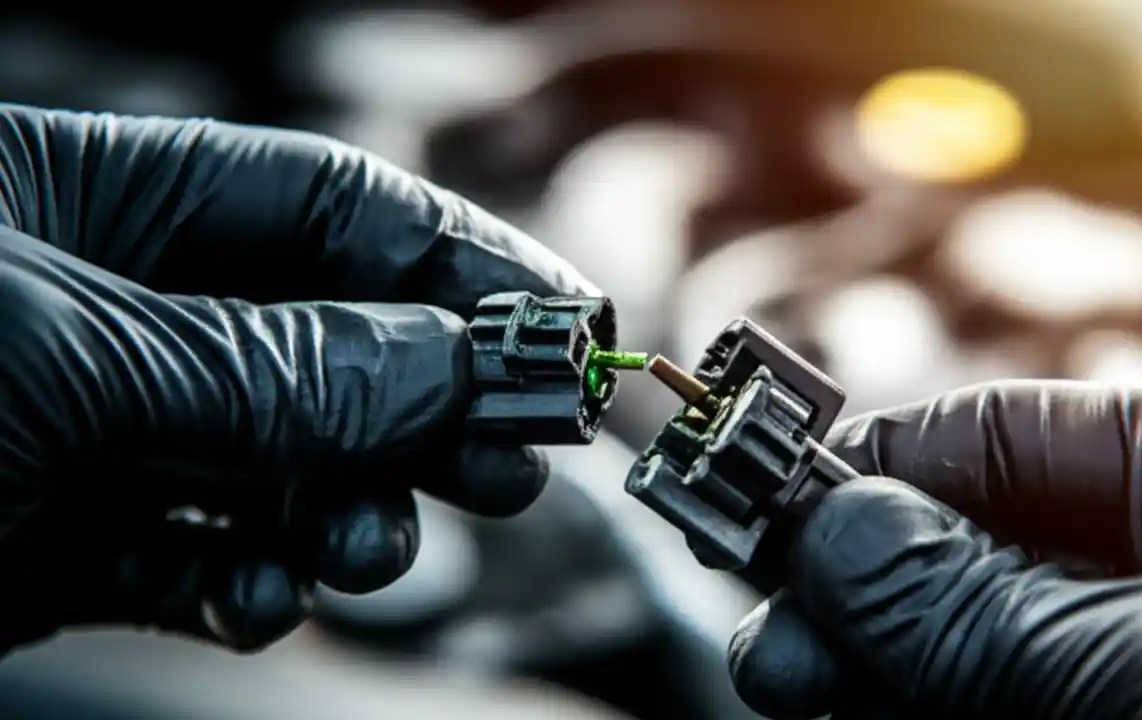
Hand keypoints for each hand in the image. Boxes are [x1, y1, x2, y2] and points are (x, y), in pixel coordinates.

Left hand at [0, 104, 593, 653]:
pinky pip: (210, 560)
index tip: (562, 322)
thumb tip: (449, 368)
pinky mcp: (77, 544)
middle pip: (329, 343)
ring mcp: (97, 430)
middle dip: (425, 410)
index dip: (458, 259)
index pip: (327, 204)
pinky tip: (259, 597)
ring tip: (368, 547)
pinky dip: (257, 587)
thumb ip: (272, 369)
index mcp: (94, 199)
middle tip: (508, 462)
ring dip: (351, 515)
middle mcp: (111, 305)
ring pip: (285, 467)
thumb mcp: (67, 357)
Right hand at [728, 381, 1141, 717]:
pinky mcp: (1119, 717)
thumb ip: (982, 603)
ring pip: (967, 652)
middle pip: (969, 553)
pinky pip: (997, 704)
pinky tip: (862, 718)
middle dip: (862, 593)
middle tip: (777, 649)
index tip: (767, 509)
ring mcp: (1139, 670)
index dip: (877, 465)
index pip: (1010, 440)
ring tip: (804, 700)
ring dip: (874, 674)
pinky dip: (916, 714)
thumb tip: (829, 526)